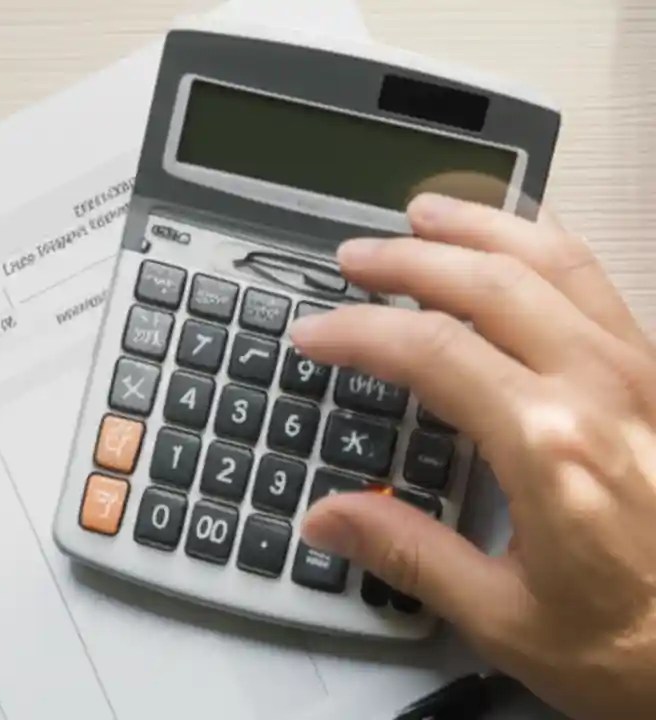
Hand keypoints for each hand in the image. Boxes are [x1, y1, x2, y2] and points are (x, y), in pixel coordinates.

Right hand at [292, 194, 655, 719]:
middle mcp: (604, 391)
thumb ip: (410, 554)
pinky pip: (600, 284)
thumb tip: (327, 517)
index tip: (315, 335)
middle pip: (491, 284)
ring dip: (483, 228)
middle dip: (411, 260)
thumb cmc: (639, 646)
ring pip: (557, 262)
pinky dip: (547, 246)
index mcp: (553, 446)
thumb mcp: (506, 619)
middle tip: (355, 258)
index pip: (433, 353)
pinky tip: (521, 244)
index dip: (360, 334)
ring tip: (428, 213)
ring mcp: (643, 376)